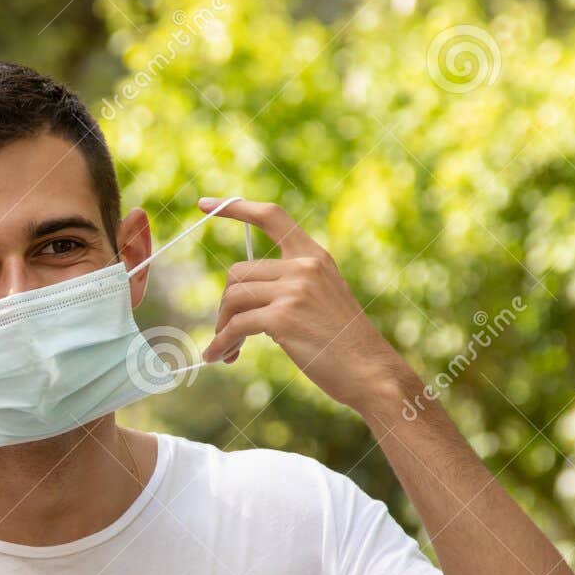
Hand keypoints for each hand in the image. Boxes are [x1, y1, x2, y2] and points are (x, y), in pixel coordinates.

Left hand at [199, 198, 412, 415]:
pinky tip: (218, 357)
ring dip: (222, 326)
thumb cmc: (344, 343)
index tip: (204, 204)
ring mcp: (293, 290)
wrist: (370, 371)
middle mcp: (303, 266)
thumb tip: (244, 296)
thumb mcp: (324, 298)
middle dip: (225, 304)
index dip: (235, 208)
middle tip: (226, 331)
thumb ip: (291, 286)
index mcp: (314, 257)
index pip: (271, 217)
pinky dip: (221, 344)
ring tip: (226, 350)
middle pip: (238, 272)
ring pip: (233, 298)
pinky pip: (235, 326)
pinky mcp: (282, 318)